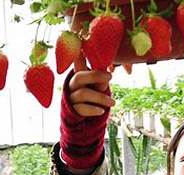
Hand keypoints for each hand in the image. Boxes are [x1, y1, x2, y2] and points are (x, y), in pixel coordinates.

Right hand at [59, 52, 113, 169]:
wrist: (82, 117)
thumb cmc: (92, 96)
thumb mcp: (98, 87)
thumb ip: (101, 81)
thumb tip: (106, 76)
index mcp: (79, 75)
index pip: (76, 62)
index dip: (78, 53)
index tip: (82, 46)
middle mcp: (72, 84)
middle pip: (80, 76)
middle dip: (96, 76)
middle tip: (110, 77)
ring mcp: (71, 97)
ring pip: (83, 94)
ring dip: (100, 97)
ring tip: (112, 102)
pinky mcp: (72, 109)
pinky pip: (82, 108)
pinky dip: (93, 109)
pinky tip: (102, 111)